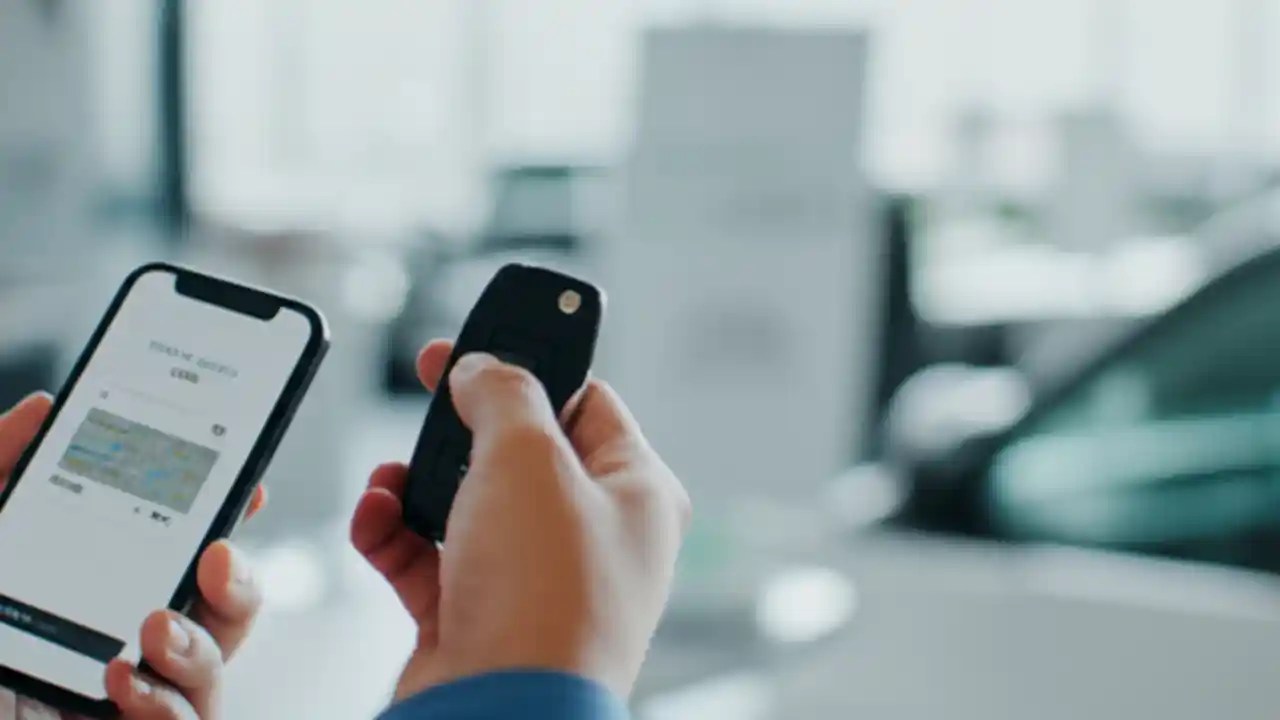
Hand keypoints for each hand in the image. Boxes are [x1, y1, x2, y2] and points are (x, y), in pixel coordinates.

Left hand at [0, 393, 265, 718]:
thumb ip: (0, 472)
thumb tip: (44, 409)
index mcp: (96, 590)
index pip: (181, 551)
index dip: (227, 517)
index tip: (249, 486)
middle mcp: (123, 644)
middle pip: (224, 612)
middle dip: (241, 582)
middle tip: (217, 560)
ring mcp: (133, 699)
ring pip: (215, 672)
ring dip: (200, 647)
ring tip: (155, 629)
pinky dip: (167, 706)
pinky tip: (124, 683)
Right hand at [352, 341, 691, 701]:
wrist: (501, 714)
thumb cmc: (545, 597)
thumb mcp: (528, 458)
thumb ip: (503, 394)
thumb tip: (482, 370)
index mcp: (636, 493)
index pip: (590, 403)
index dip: (533, 365)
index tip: (481, 344)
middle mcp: (591, 536)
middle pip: (518, 451)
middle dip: (460, 427)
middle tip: (427, 389)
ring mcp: (534, 579)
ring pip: (466, 503)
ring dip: (416, 483)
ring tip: (391, 479)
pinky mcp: (479, 615)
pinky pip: (429, 557)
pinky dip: (394, 536)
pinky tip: (377, 521)